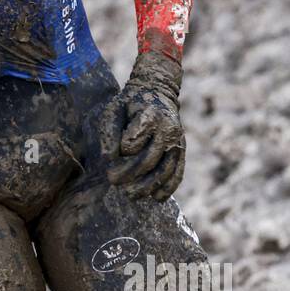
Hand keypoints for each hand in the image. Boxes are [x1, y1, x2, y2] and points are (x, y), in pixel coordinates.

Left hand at [99, 51, 184, 200]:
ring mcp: (177, 141)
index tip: (116, 148)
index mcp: (151, 116)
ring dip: (147, 186)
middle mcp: (168, 129)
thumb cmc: (129, 104)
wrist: (157, 92)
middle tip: (112, 180)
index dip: (123, 148)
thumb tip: (108, 158)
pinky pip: (177, 173)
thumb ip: (108, 131)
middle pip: (148, 160)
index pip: (134, 141)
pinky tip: (156, 198)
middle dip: (129, 174)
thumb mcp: (113, 109)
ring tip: (130, 195)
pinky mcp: (181, 150)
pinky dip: (168, 187)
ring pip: (164, 170)